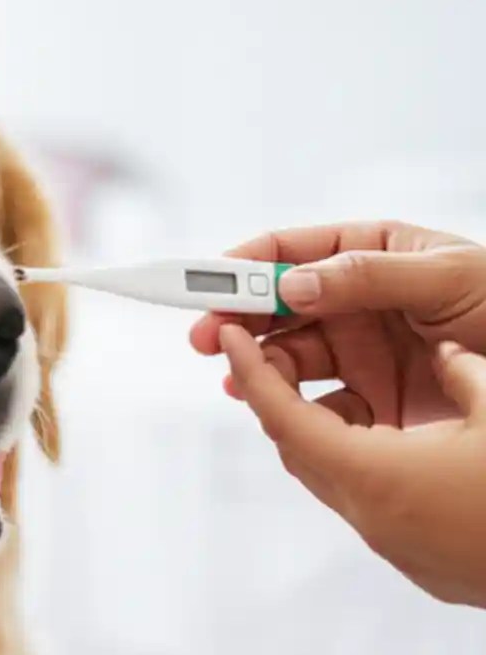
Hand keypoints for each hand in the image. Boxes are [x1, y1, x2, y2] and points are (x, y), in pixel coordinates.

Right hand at [192, 221, 485, 427]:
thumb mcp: (450, 279)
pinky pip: (317, 401)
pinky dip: (287, 403)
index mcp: (376, 252)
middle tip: (204, 336)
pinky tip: (269, 404)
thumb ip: (368, 277)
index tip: (205, 282)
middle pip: (277, 304)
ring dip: (255, 362)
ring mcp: (364, 350)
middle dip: (235, 317)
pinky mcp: (374, 399)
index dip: (243, 264)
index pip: (292, 250)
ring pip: (288, 353)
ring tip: (235, 377)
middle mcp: (360, 299)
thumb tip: (293, 283)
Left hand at [221, 326, 485, 606]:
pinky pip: (369, 503)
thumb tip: (446, 353)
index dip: (254, 372)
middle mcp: (371, 516)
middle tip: (275, 353)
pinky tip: (390, 436)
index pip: (285, 417)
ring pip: (333, 478)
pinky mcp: (421, 560)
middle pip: (298, 449)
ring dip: (322, 431)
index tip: (231, 339)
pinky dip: (360, 462)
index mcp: (375, 475)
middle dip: (279, 397)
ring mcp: (395, 544)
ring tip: (333, 387)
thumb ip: (464, 371)